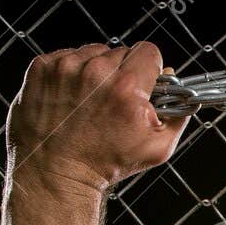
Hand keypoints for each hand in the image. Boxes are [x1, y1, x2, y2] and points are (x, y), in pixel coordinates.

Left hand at [6, 42, 186, 191]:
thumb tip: (183, 94)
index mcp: (126, 88)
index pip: (149, 52)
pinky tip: (72, 96)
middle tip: (115, 100)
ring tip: (91, 100)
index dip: (150, 69)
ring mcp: (65, 67)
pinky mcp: (42, 67)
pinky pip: (67, 56)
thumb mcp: (157, 148)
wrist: (56, 173)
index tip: (144, 83)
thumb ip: (178, 116)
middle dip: (123, 72)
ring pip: (94, 52)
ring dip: (97, 70)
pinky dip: (72, 72)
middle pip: (122, 51)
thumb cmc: (105, 163)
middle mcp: (95, 72)